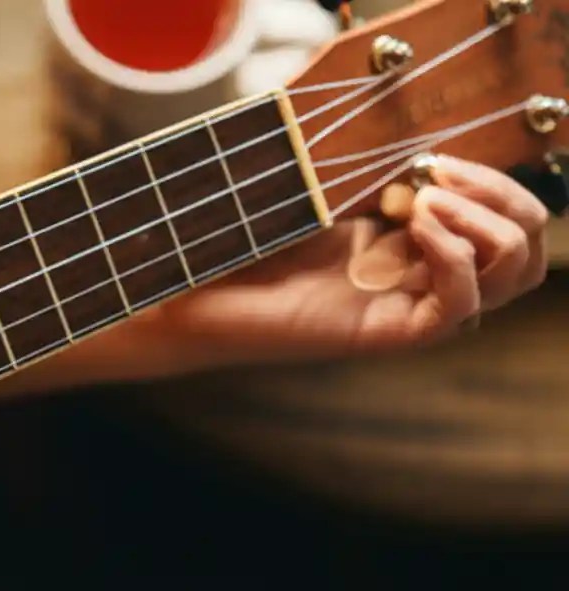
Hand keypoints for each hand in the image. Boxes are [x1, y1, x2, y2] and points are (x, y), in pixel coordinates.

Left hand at [147, 155, 548, 367]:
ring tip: (428, 200)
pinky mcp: (382, 335)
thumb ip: (367, 169)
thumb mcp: (316, 188)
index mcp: (408, 246)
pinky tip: (415, 226)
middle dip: (506, 200)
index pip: (501, 223)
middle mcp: (418, 281)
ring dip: (488, 226)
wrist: (190, 291)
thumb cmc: (240, 240)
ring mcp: (404, 310)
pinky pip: (457, 309)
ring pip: (507, 281)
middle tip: (444, 175)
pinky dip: (455, 258)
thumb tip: (413, 134)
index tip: (433, 157)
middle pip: (522, 256)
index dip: (489, 184)